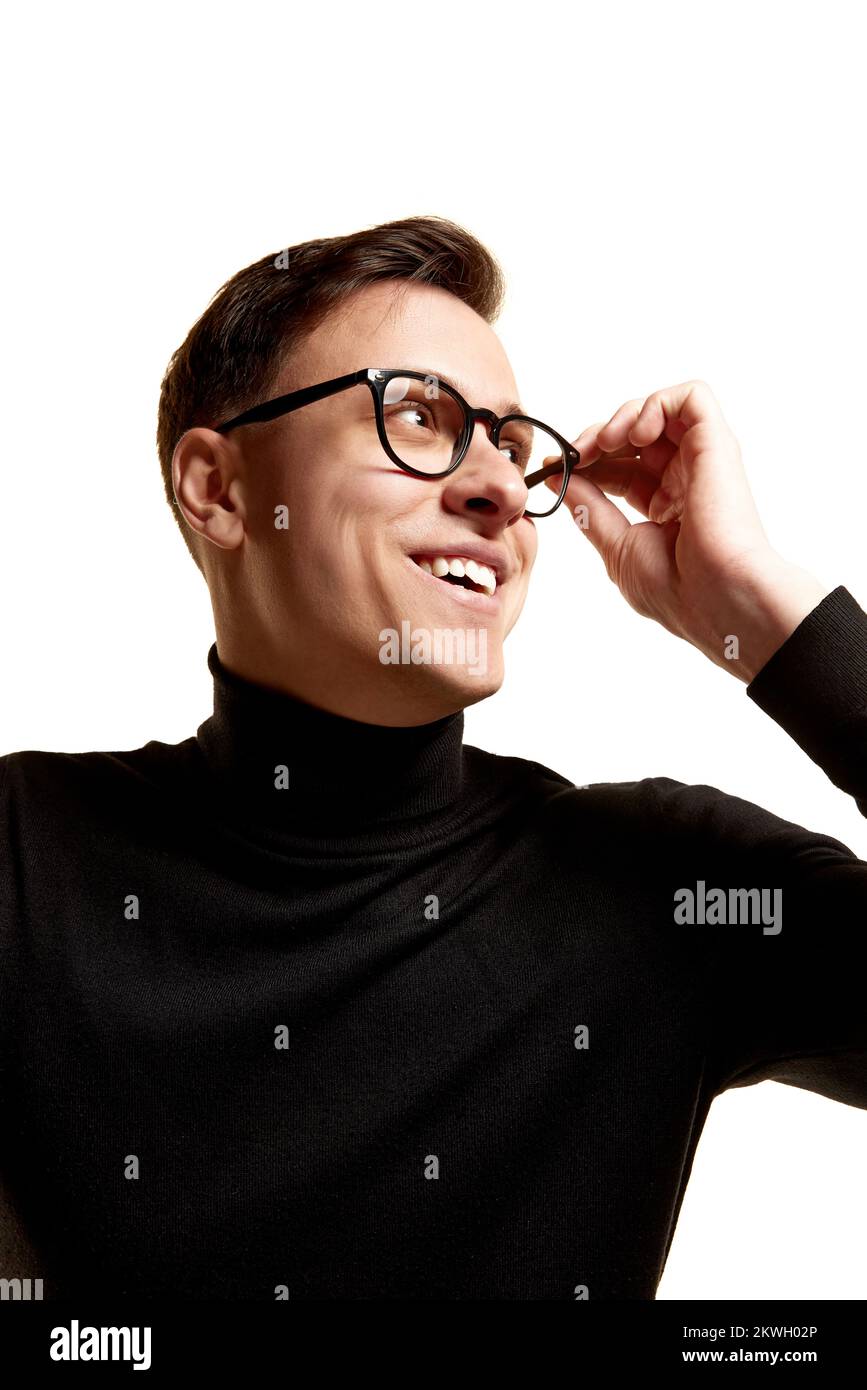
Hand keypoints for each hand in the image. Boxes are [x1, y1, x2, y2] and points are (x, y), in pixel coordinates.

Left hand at [549, 379, 832, 681]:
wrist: (716, 597)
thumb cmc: (675, 588)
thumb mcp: (617, 547)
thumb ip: (590, 509)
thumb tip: (561, 479)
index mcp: (665, 505)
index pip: (620, 468)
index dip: (587, 462)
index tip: (556, 468)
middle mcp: (686, 479)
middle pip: (635, 436)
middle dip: (598, 437)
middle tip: (575, 455)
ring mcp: (703, 459)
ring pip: (661, 410)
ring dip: (623, 417)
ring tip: (604, 444)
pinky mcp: (717, 442)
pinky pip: (692, 397)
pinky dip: (657, 404)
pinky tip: (637, 435)